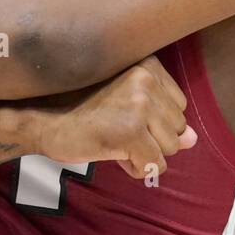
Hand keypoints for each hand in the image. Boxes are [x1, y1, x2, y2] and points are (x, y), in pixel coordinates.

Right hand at [33, 56, 195, 178]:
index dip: (154, 122)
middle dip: (152, 139)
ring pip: (171, 147)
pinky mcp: (131, 132)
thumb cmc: (80, 109)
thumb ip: (162, 117)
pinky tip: (115, 156)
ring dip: (145, 154)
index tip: (124, 118)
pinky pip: (155, 164)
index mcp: (147, 65)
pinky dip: (137, 169)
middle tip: (117, 132)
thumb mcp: (124, 102)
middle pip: (178, 128)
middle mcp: (146, 79)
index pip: (179, 105)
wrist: (41, 119)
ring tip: (116, 142)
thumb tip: (193, 139)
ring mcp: (139, 105)